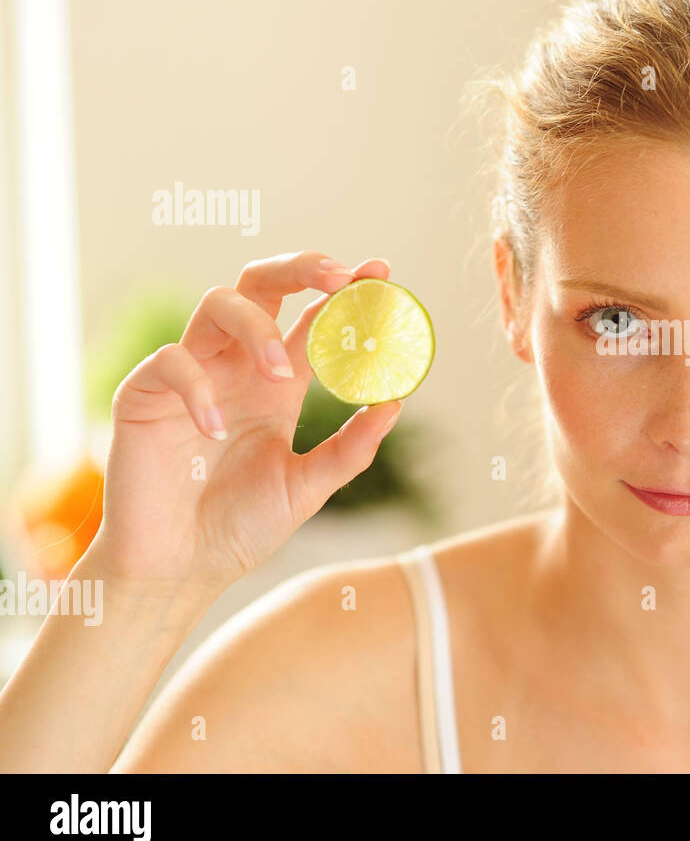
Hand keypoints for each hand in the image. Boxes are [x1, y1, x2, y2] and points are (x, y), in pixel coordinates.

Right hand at [93, 251, 403, 592]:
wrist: (180, 570)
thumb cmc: (240, 527)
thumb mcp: (307, 488)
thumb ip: (350, 449)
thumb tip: (395, 402)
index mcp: (278, 382)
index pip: (313, 318)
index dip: (347, 291)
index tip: (382, 271)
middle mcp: (236, 367)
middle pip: (261, 285)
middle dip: (302, 270)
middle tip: (341, 279)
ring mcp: (191, 375)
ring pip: (218, 304)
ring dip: (258, 329)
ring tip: (282, 375)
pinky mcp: (144, 396)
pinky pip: (170, 362)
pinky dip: (198, 387)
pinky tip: (216, 429)